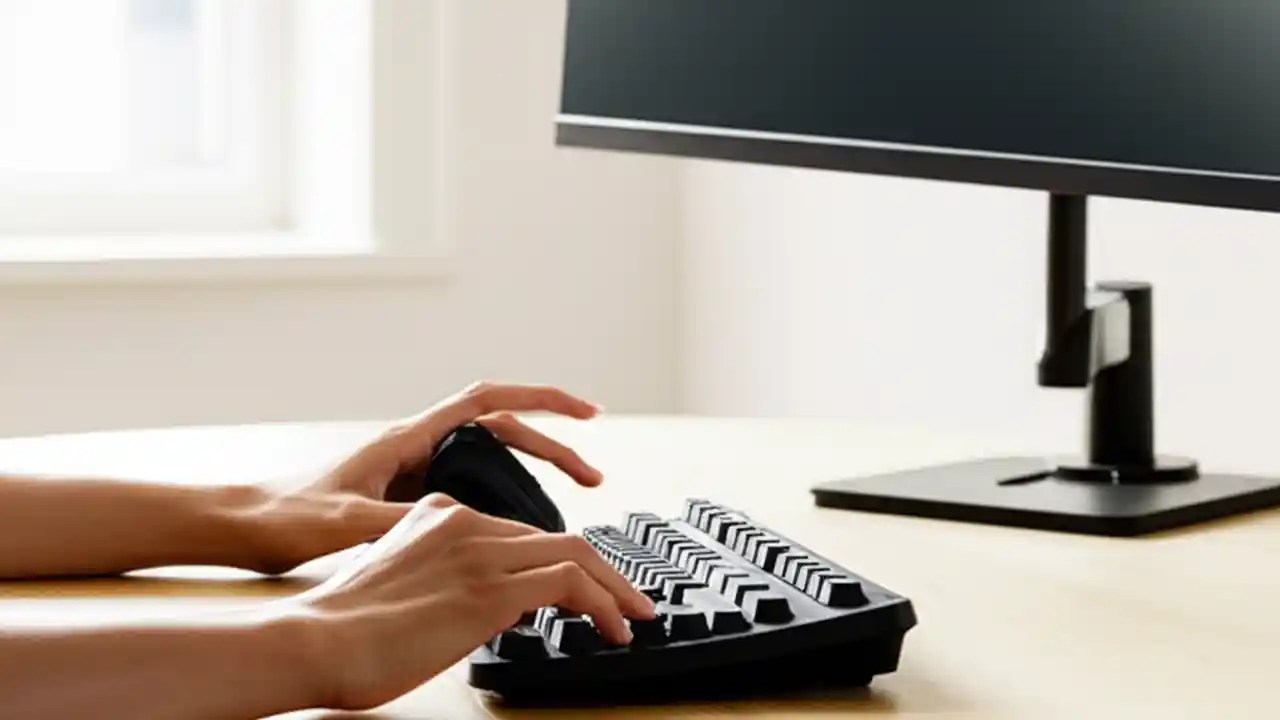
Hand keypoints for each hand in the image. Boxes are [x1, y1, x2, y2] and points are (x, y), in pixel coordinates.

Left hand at [247, 382, 605, 573]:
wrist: (243, 525)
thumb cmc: (284, 516)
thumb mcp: (346, 522)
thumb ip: (402, 521)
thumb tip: (460, 528)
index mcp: (408, 439)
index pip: (489, 402)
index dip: (542, 400)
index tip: (584, 411)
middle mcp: (417, 448)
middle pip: (502, 432)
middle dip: (553, 445)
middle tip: (594, 475)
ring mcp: (414, 472)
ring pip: (490, 459)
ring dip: (534, 470)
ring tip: (572, 494)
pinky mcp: (407, 497)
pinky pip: (472, 487)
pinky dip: (506, 495)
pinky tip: (520, 522)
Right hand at [286, 493, 656, 710]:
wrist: (315, 643)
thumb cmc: (343, 632)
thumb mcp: (402, 587)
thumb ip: (451, 583)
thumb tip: (504, 610)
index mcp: (437, 515)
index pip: (519, 534)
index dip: (558, 566)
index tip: (582, 595)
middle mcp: (462, 521)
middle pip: (554, 539)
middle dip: (602, 574)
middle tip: (629, 603)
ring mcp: (479, 550)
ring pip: (574, 554)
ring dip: (613, 589)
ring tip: (634, 618)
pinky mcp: (491, 585)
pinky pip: (570, 584)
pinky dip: (603, 605)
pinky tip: (613, 629)